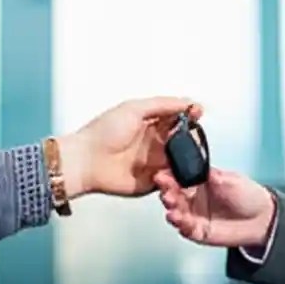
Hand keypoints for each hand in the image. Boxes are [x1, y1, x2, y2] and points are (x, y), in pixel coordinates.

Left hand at [55, 97, 200, 198]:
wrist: (86, 161)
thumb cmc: (103, 132)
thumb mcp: (134, 109)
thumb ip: (162, 104)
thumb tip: (188, 102)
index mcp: (151, 123)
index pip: (178, 118)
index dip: (190, 115)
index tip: (198, 112)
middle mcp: (155, 143)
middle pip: (183, 140)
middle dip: (192, 138)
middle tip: (194, 138)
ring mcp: (154, 163)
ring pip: (181, 161)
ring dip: (187, 159)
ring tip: (186, 156)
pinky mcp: (152, 182)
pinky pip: (172, 180)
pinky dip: (177, 177)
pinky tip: (175, 171)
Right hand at [154, 167, 275, 248]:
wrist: (263, 219)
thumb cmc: (248, 196)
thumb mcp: (231, 179)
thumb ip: (212, 176)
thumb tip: (198, 167)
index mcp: (198, 182)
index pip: (178, 177)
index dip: (168, 177)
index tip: (162, 175)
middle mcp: (193, 199)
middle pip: (173, 195)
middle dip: (167, 193)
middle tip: (166, 192)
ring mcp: (194, 216)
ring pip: (176, 213)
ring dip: (172, 210)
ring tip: (172, 209)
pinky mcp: (199, 232)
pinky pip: (186, 229)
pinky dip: (181, 225)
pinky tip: (180, 221)